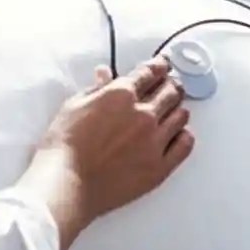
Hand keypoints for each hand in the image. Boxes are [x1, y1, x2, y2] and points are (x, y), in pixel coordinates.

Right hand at [20, 56, 193, 249]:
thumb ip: (96, 88)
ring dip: (178, 108)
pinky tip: (177, 135)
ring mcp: (154, 141)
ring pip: (181, 116)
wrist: (66, 184)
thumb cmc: (64, 147)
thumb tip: (105, 74)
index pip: (150, 72)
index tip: (163, 65)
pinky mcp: (159, 167)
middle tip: (171, 85)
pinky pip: (185, 145)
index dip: (159, 65)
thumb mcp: (74, 106)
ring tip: (174, 110)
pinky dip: (183, 136)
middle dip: (171, 84)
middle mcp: (143, 114)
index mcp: (121, 95)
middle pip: (170, 91)